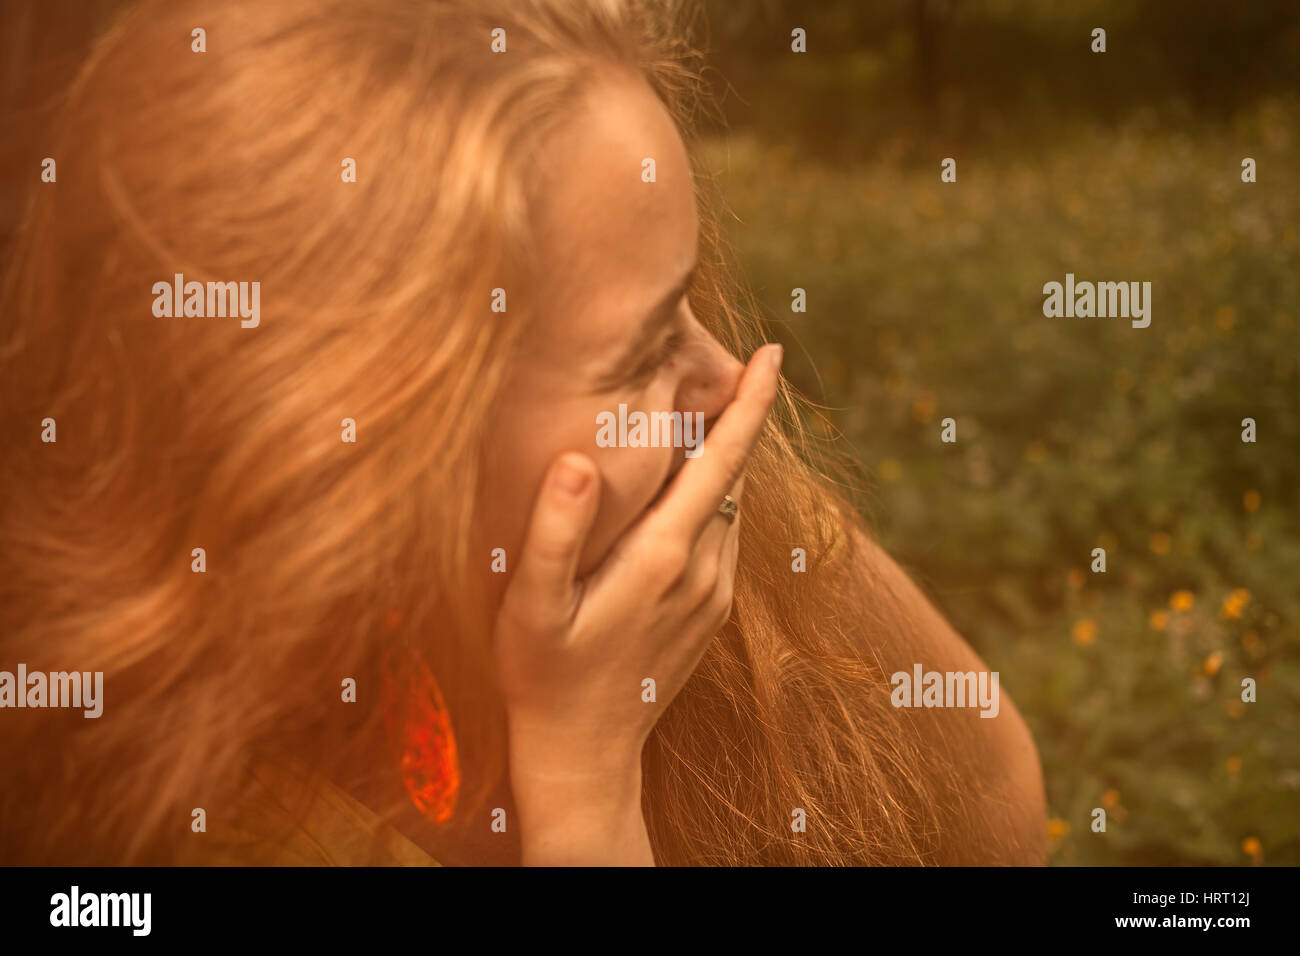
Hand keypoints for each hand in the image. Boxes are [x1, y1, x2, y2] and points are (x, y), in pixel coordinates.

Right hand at [494, 343, 781, 863]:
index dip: (749, 404)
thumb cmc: (543, 673)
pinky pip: (723, 537)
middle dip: (734, 416)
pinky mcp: (710, 615)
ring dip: (725, 458)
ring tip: (703, 410)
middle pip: (733, 474)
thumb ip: (553, 531)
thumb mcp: (530, 604)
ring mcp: (712, 596)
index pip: (722, 461)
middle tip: (723, 360)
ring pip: (731, 505)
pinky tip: (687, 486)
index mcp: (664, 555)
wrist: (582, 754)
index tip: (772, 353)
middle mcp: (702, 570)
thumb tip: (575, 459)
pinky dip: (715, 498)